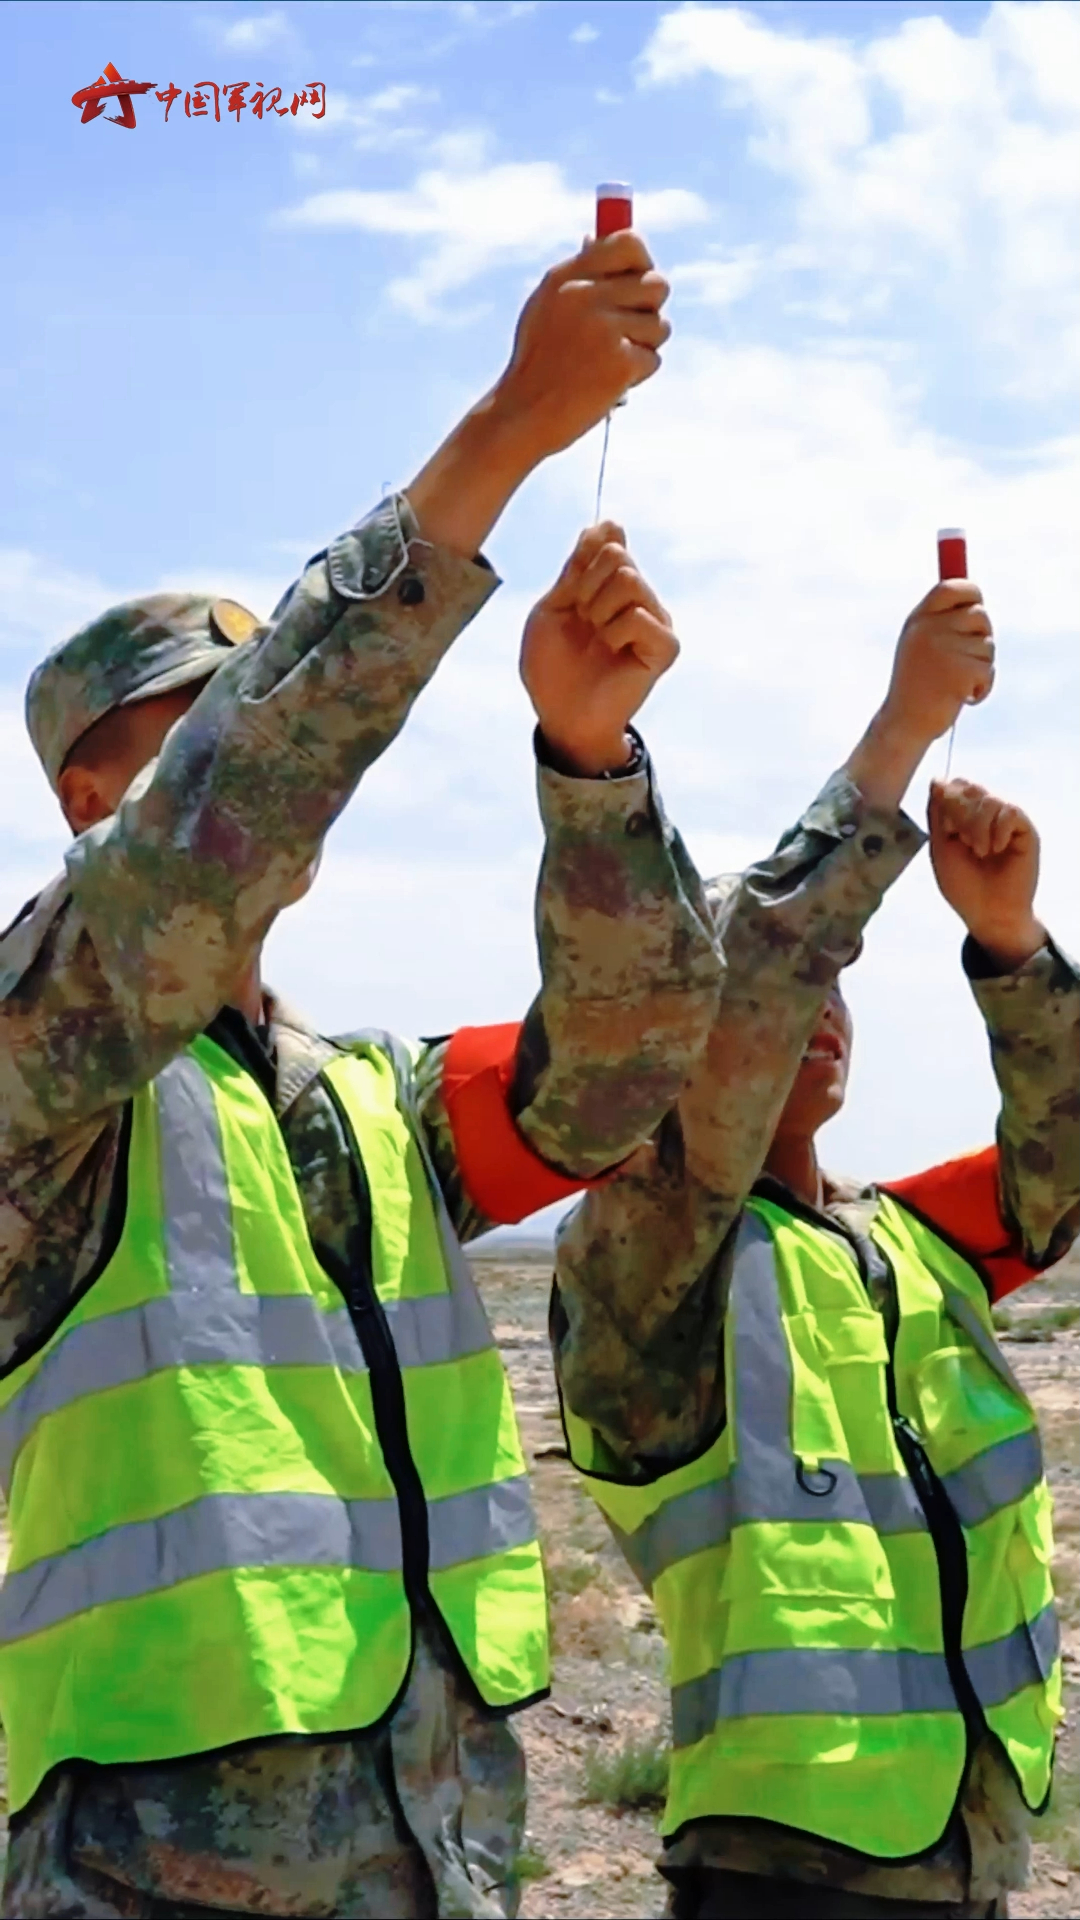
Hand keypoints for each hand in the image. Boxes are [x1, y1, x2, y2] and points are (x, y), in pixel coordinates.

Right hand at [494, 232, 670, 460]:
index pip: (629, 243)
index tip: (639, 281)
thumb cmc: (537, 362)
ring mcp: (604, 330)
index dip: (643, 262)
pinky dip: (637, 374)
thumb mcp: (545, 306)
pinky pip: (652, 359)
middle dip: (650, 309)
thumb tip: (602, 238)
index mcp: (567, 277)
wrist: (522, 415)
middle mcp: (585, 297)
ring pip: (659, 325)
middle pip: (656, 284)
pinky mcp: (620, 363)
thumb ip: (578, 275)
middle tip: (628, 330)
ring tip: (609, 361)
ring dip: (643, 346)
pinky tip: (608, 383)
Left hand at [521, 523, 678, 774]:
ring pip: (629, 581)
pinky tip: (613, 653)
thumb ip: (578, 567)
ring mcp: (656, 621)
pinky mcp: (665, 647)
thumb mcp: (554, 607)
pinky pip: (639, 616)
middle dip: (586, 590)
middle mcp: (640, 597)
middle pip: (618, 557)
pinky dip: (616, 633)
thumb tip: (607, 524)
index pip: (610, 539)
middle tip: (583, 623)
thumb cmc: (553, 666)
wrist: (560, 713)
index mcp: (612, 585)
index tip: (572, 593)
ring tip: (597, 638)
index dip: (584, 561)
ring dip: (599, 612)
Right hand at [882, 581, 994, 748]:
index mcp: (918, 619)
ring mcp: (943, 650)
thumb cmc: (917, 684)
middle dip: (981, 636)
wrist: (904, 724)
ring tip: (955, 682)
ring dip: (980, 666)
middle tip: (963, 658)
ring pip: (987, 646)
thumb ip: (942, 621)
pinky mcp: (960, 673)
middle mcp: (928, 630)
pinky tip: (961, 698)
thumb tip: (976, 600)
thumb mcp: (920, 645)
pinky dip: (982, 687)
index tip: (977, 604)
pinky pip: (988, 671)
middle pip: (979, 615)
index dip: (972, 593)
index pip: (953, 587)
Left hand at [928, 778, 1043, 970]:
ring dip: (977, 826)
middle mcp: (986, 814)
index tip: (947, 831)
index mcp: (964, 816)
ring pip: (989, 799)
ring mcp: (1006, 821)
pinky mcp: (1025, 830)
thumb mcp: (941, 847)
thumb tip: (936, 780)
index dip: (947, 801)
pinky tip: (996, 849)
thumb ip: (937, 814)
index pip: (954, 786)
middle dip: (960, 814)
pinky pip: (1010, 811)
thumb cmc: (964, 885)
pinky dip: (998, 830)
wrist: (988, 913)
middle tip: (963, 842)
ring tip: (980, 851)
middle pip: (970, 787)